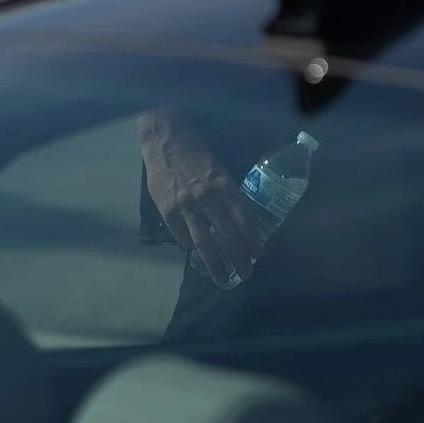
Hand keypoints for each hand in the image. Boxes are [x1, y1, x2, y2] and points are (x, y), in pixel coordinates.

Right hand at [136, 109, 262, 285]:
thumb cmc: (197, 155)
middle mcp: (207, 199)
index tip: (257, 254)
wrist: (166, 142)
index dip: (252, 240)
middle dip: (239, 259)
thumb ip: (227, 195)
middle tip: (247, 274)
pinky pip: (182, 237)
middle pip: (228, 237)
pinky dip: (191, 247)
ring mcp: (186, 207)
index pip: (244, 220)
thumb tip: (238, 222)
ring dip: (216, 265)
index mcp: (224, 187)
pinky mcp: (168, 212)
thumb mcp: (220, 171)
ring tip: (223, 279)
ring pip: (204, 244)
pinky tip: (197, 253)